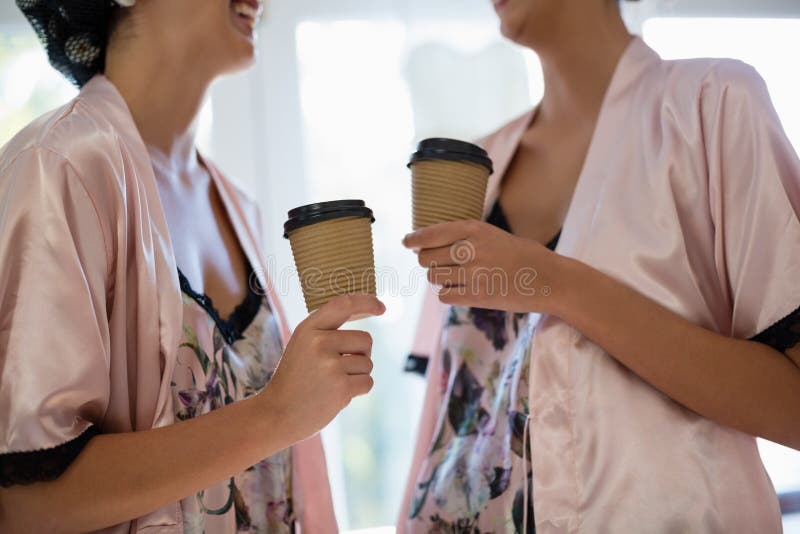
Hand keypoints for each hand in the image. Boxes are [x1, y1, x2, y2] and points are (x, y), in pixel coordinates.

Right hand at [258, 294, 384, 442]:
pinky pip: (368, 381)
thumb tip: (365, 323)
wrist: (276, 414)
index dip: (366, 302)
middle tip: (337, 368)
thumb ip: (327, 332)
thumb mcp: (302, 346)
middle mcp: (320, 343)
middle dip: (360, 354)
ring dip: (357, 375)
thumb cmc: (295, 379)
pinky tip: (336, 395)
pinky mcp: (341, 387)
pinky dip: (358, 389)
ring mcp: (331, 365)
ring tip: (331, 383)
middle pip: (365, 340)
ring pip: (368, 363)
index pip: (344, 304)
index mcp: (308, 329)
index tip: (381, 307)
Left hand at [403, 220, 561, 312]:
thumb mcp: (495, 236)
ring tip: (456, 277)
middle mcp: (471, 250)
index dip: (414, 239)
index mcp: (475, 229)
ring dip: (439, 278)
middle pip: (427, 257)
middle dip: (427, 261)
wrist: (550, 280)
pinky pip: (444, 296)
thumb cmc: (524, 256)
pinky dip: (448, 294)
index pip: (432, 233)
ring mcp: (473, 274)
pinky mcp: (477, 296)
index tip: (407, 242)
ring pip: (434, 277)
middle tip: (435, 264)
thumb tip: (431, 244)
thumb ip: (467, 238)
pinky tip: (461, 291)